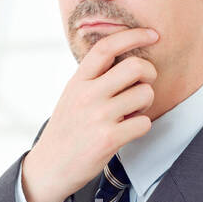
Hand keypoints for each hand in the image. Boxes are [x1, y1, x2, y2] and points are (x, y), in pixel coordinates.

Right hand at [21, 26, 157, 201]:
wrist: (50, 167)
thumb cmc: (67, 130)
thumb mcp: (72, 95)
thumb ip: (94, 77)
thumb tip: (126, 56)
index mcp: (79, 80)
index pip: (106, 47)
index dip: (133, 35)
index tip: (152, 34)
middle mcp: (88, 95)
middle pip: (136, 67)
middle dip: (149, 73)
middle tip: (144, 84)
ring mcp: (98, 117)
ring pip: (145, 94)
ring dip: (145, 104)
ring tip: (130, 113)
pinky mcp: (109, 139)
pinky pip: (144, 123)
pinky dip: (141, 126)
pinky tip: (127, 131)